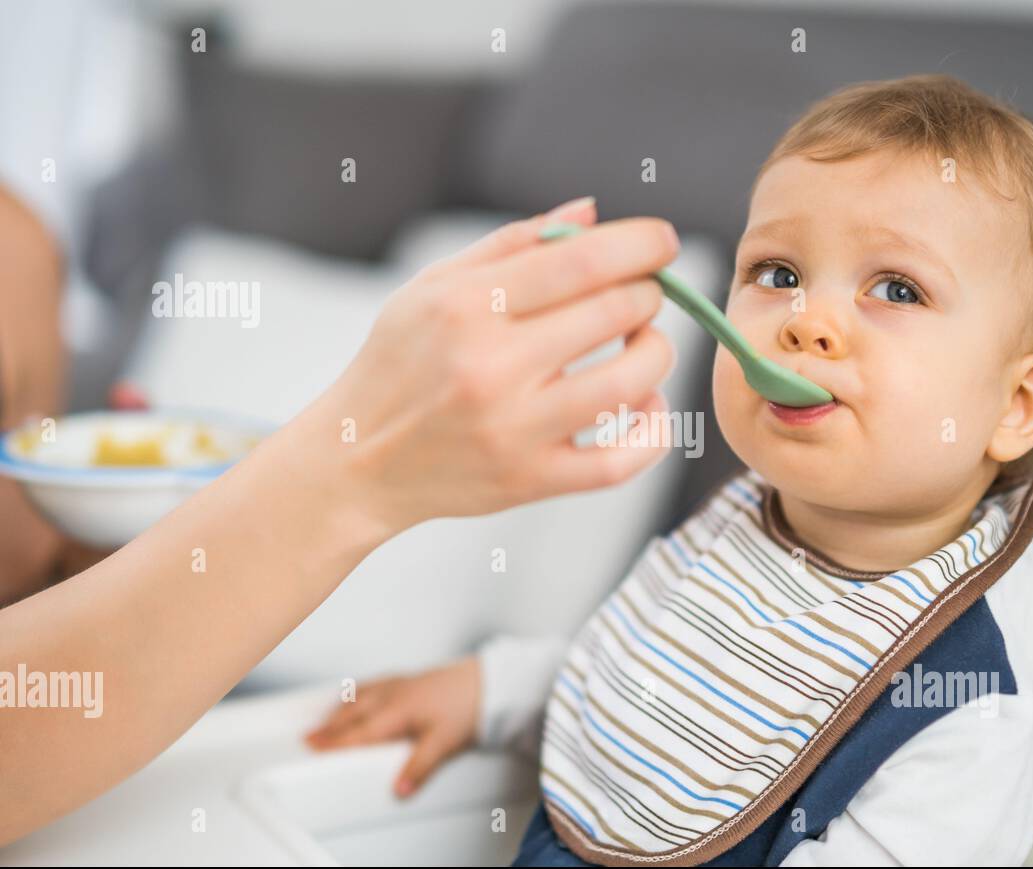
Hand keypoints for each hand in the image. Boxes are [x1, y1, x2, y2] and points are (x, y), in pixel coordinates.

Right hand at [304, 197, 680, 539]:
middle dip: (648, 293)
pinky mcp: (532, 480)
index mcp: (467, 307)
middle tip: (643, 293)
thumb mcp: (433, 287)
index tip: (662, 242)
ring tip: (642, 343)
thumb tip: (590, 211)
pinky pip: (622, 460)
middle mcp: (493, 366)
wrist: (356, 461)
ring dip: (657, 351)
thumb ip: (512, 244)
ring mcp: (515, 429)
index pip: (582, 259)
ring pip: (632, 382)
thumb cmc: (400, 363)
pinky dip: (654, 429)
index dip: (641, 244)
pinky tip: (647, 404)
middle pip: (617, 311)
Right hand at [304, 657, 482, 797]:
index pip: (358, 732)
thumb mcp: (444, 742)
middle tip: (309, 738)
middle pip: (352, 713)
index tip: (312, 748)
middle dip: (329, 726)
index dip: (334, 742)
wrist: (488, 681)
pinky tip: (358, 695)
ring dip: (340, 709)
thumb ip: (419, 767)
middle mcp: (392, 694)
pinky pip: (373, 684)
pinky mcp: (408, 679)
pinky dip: (357, 692)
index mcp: (397, 711)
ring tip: (326, 720)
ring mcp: (399, 684)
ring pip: (360, 696)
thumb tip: (400, 788)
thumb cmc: (467, 705)